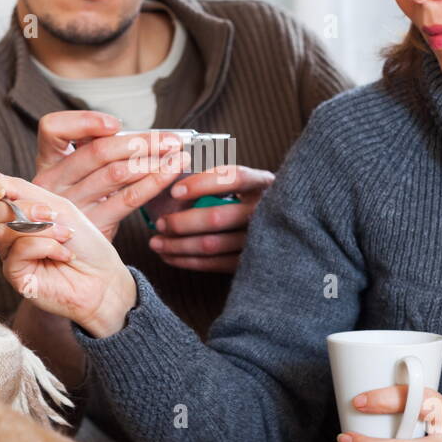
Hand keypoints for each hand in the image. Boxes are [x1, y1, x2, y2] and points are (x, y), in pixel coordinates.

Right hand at [0, 165, 138, 337]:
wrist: (104, 277)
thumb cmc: (84, 241)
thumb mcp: (56, 205)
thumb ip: (21, 189)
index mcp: (15, 214)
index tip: (0, 190)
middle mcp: (7, 236)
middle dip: (25, 209)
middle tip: (52, 214)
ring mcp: (10, 258)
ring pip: (5, 232)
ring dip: (42, 229)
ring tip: (65, 235)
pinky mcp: (15, 277)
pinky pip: (18, 251)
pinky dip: (46, 247)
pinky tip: (64, 255)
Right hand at [30, 111, 191, 240]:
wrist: (77, 253)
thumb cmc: (84, 203)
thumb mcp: (79, 175)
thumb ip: (95, 151)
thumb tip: (140, 136)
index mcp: (48, 162)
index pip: (52, 128)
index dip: (85, 121)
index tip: (116, 124)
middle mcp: (53, 183)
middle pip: (96, 152)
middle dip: (140, 142)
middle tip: (169, 139)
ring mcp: (71, 206)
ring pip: (116, 173)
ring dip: (153, 161)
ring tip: (177, 155)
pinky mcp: (93, 226)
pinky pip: (128, 199)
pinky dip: (153, 183)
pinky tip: (169, 173)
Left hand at [149, 164, 274, 271]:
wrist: (285, 235)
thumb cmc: (249, 202)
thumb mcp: (242, 185)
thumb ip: (215, 181)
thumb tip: (172, 178)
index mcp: (262, 183)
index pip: (234, 177)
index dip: (202, 184)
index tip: (174, 190)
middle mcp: (265, 211)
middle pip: (217, 217)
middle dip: (181, 222)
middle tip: (160, 223)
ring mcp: (259, 240)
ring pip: (211, 244)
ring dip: (178, 245)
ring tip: (156, 242)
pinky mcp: (252, 263)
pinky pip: (214, 264)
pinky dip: (187, 261)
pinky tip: (169, 256)